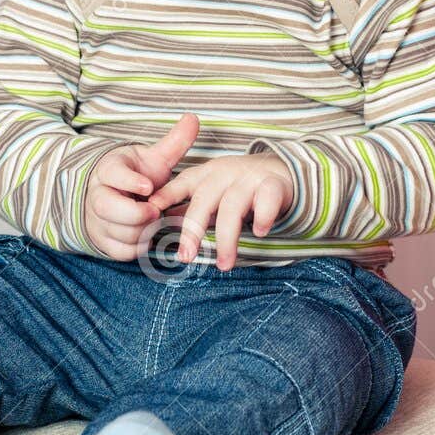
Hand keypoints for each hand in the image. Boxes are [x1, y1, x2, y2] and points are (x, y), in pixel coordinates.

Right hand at [82, 112, 198, 259]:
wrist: (115, 197)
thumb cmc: (138, 176)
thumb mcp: (153, 159)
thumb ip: (174, 143)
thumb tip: (193, 118)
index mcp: (110, 170)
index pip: (112, 173)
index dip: (129, 181)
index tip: (149, 186)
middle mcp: (98, 194)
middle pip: (106, 206)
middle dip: (134, 213)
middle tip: (156, 212)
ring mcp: (98, 219)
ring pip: (115, 231)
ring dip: (141, 231)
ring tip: (157, 222)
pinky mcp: (103, 240)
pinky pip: (118, 251)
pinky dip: (137, 247)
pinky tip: (149, 235)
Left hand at [148, 153, 294, 270]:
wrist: (283, 169)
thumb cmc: (242, 185)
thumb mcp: (214, 192)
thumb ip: (191, 206)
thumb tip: (162, 223)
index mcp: (207, 174)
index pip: (182, 183)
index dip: (166, 195)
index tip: (151, 210)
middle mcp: (226, 173)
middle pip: (204, 200)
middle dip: (193, 229)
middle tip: (185, 257)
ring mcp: (250, 178)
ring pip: (233, 206)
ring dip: (227, 238)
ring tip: (224, 265)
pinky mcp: (274, 184)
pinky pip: (267, 199)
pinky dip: (263, 216)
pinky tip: (260, 233)